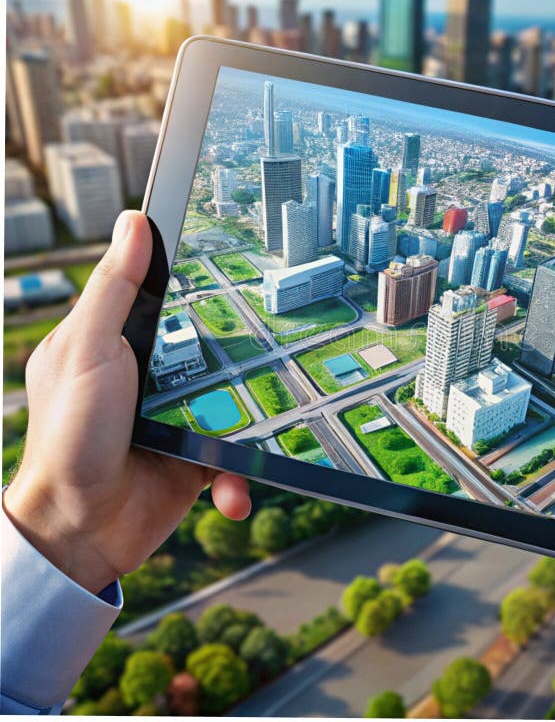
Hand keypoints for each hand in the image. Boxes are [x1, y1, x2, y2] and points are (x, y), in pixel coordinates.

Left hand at [4, 211, 251, 594]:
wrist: (78, 531)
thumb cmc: (70, 435)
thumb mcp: (88, 350)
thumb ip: (113, 290)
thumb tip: (135, 222)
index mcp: (123, 340)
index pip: (167, 293)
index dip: (200, 273)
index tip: (242, 254)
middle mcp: (156, 374)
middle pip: (217, 344)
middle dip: (252, 348)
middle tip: (286, 338)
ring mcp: (181, 416)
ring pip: (238, 400)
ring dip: (257, 420)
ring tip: (270, 429)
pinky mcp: (199, 456)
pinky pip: (236, 455)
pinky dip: (239, 477)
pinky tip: (232, 494)